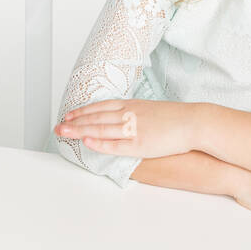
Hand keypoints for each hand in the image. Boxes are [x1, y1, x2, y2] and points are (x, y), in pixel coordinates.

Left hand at [54, 99, 201, 159]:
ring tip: (64, 132)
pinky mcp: (140, 144)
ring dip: (80, 131)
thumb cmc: (175, 117)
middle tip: (57, 126)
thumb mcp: (151, 109)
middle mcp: (128, 114)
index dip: (82, 111)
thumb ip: (135, 113)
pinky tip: (87, 142)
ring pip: (101, 129)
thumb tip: (123, 117)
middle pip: (96, 117)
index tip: (68, 115)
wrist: (193, 122)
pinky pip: (116, 144)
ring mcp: (133, 129)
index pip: (100, 107)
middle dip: (74, 122)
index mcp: (131, 105)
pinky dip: (100, 144)